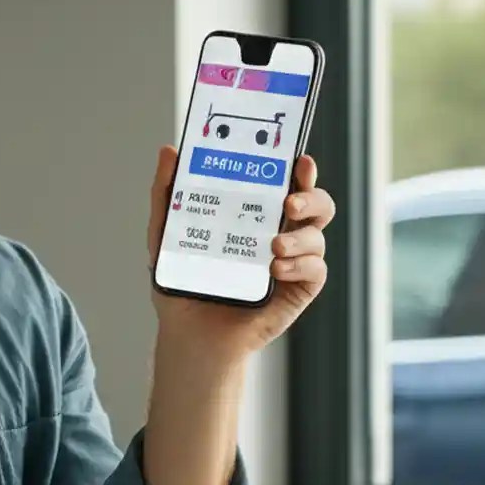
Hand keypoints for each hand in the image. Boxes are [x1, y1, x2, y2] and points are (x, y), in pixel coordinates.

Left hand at [146, 144, 335, 359]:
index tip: (298, 160)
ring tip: (274, 246)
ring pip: (318, 235)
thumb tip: (168, 151)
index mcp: (256, 214)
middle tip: (289, 201)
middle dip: (311, 195)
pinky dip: (300, 266)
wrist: (189, 334)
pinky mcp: (298, 290)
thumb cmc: (183, 282)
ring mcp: (293, 262)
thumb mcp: (166, 234)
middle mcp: (281, 232)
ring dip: (301, 235)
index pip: (287, 182)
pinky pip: (315, 270)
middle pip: (316, 203)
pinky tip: (275, 270)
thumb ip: (166, 193)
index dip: (300, 169)